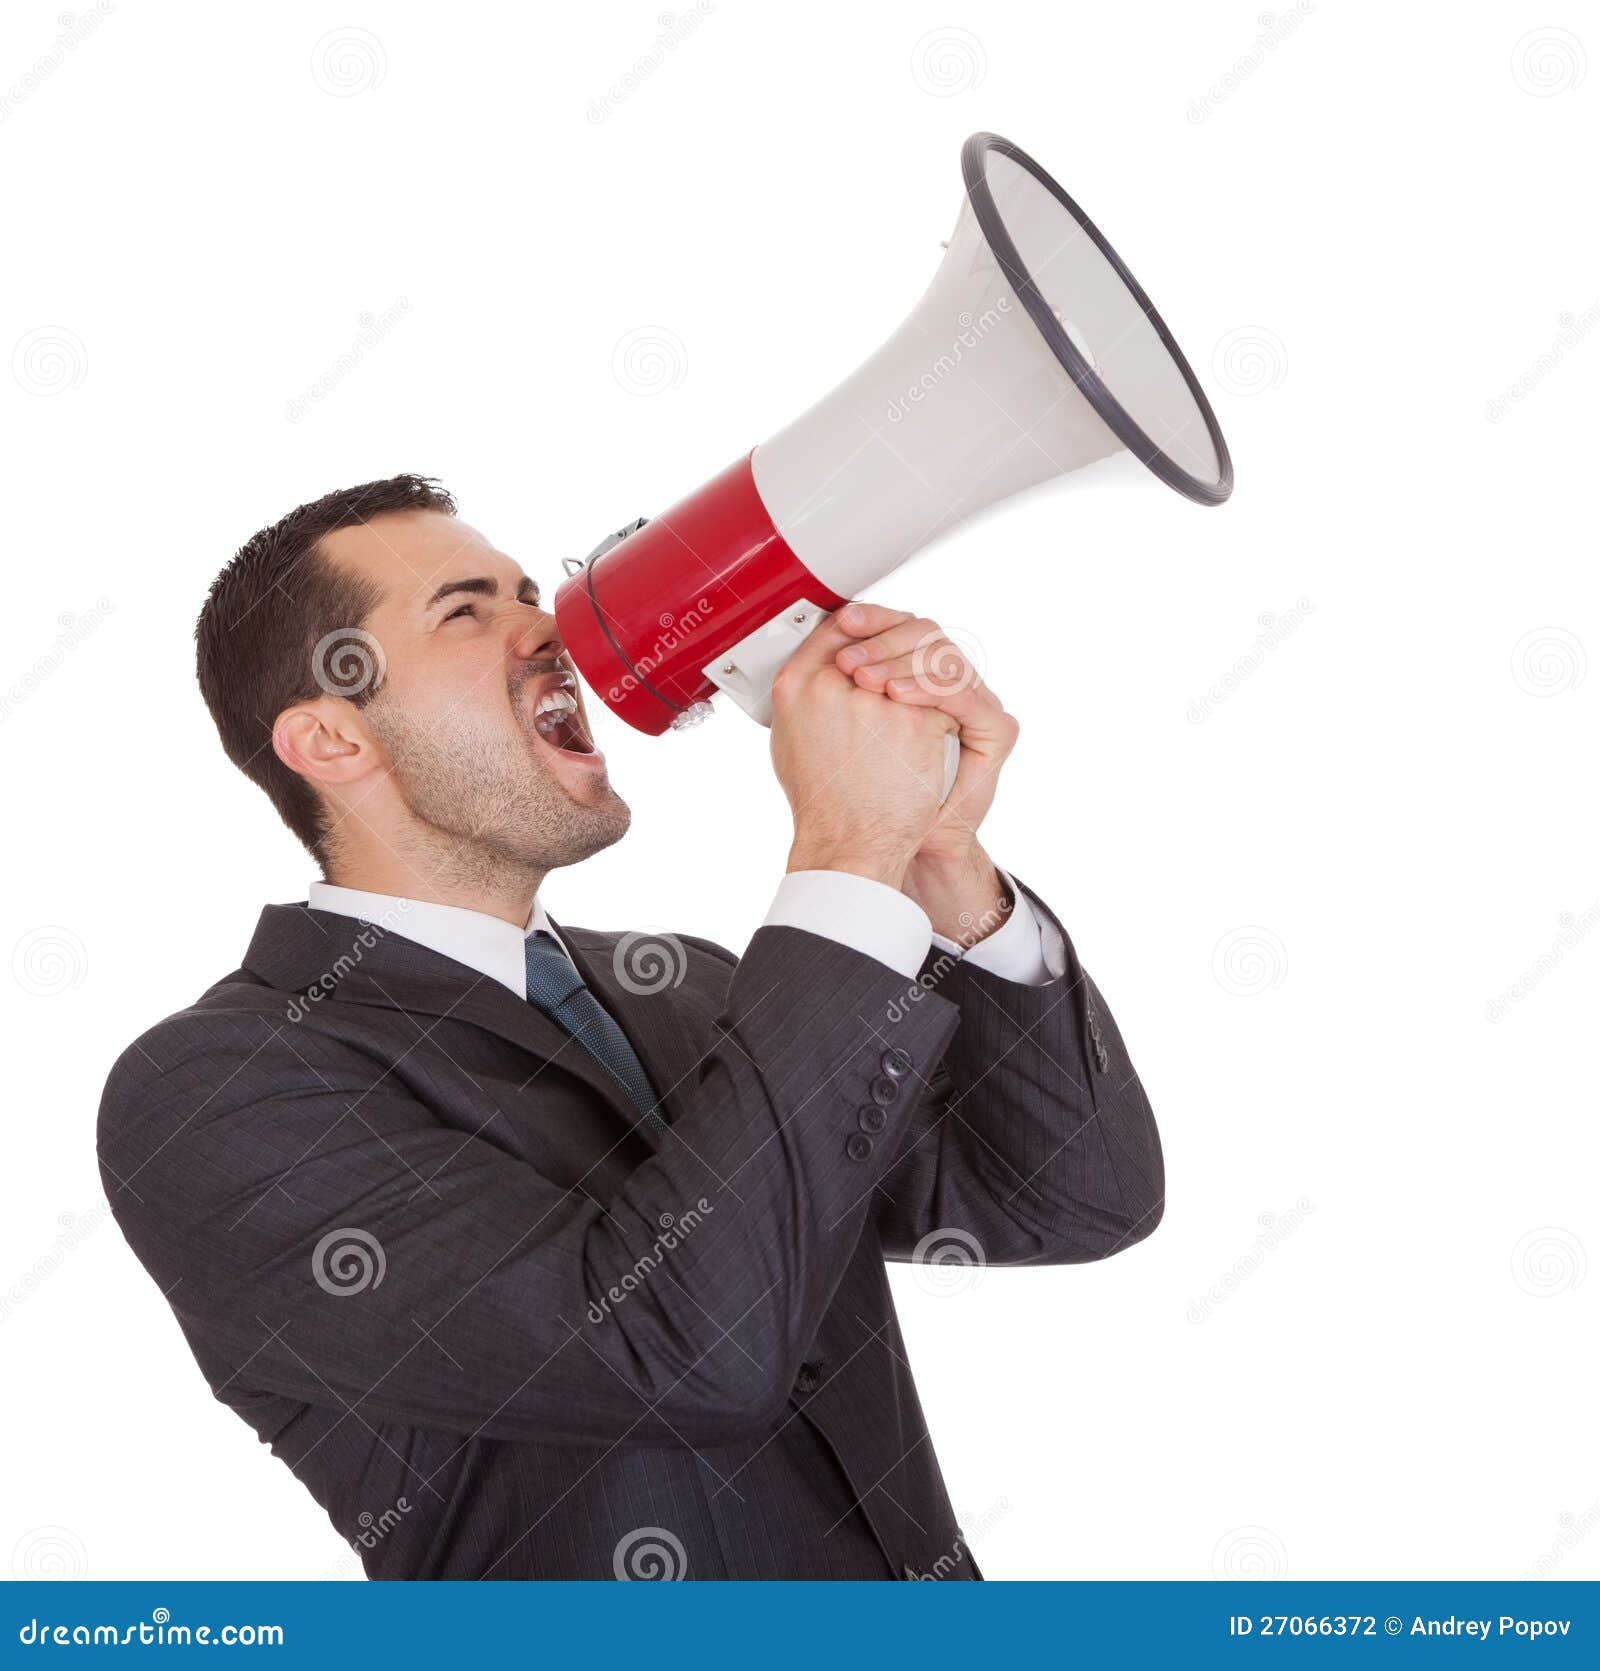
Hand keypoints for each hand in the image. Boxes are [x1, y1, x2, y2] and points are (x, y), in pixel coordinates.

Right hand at [770, 609, 958, 888]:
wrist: (850, 843)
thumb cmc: (823, 799)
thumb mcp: (793, 740)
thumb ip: (809, 697)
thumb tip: (827, 666)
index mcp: (798, 685)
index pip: (834, 628)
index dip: (859, 625)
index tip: (868, 630)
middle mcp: (836, 685)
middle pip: (884, 634)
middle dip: (898, 642)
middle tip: (905, 658)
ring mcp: (880, 700)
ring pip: (922, 658)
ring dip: (926, 673)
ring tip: (920, 697)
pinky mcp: (919, 720)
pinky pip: (940, 694)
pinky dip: (942, 706)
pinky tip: (938, 723)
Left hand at [829, 602, 1018, 864]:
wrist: (892, 842)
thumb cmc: (863, 792)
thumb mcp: (836, 727)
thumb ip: (832, 683)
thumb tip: (808, 636)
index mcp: (915, 676)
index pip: (901, 626)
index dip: (873, 618)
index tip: (843, 621)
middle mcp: (949, 684)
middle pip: (925, 632)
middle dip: (882, 639)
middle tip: (849, 659)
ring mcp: (976, 705)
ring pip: (945, 655)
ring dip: (901, 661)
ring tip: (866, 681)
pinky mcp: (997, 730)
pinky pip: (965, 694)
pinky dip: (930, 689)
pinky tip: (899, 697)